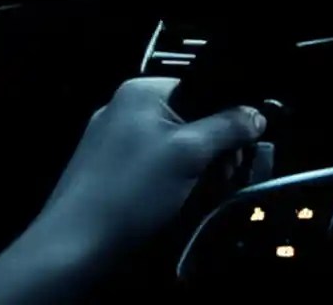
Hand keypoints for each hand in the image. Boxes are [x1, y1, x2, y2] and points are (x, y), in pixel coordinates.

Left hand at [36, 77, 267, 253]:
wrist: (76, 245)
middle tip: (224, 174)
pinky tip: (178, 199)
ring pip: (176, 144)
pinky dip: (173, 179)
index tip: (243, 145)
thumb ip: (228, 127)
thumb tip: (256, 116)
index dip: (228, 115)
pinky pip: (156, 164)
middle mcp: (126, 109)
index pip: (202, 88)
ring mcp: (115, 140)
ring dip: (197, 167)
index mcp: (141, 92)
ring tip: (201, 191)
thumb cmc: (130, 190)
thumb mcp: (190, 153)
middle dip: (215, 147)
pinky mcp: (111, 170)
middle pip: (192, 118)